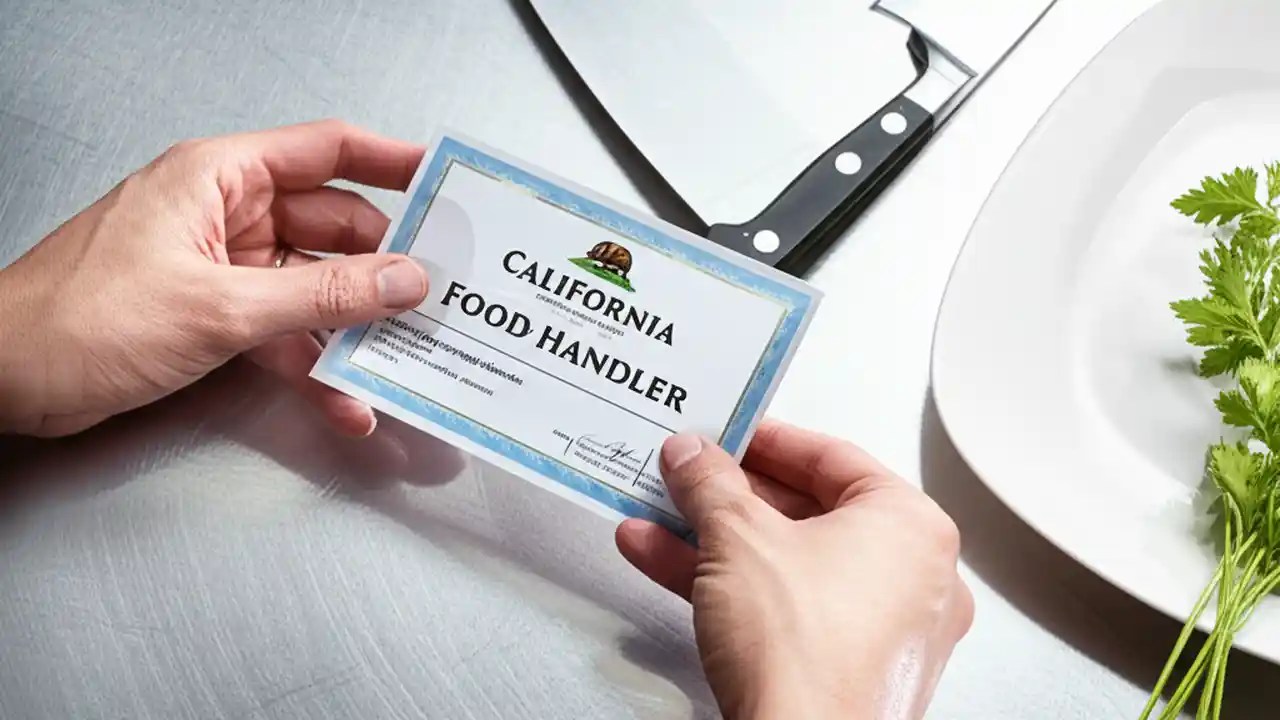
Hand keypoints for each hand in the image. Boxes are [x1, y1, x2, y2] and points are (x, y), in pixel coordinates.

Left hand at [0, 120, 429, 436]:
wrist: (4, 379)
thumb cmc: (80, 319)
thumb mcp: (220, 306)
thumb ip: (321, 294)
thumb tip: (402, 279)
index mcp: (220, 177)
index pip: (327, 151)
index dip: (393, 161)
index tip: (446, 181)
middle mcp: (226, 214)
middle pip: (333, 227)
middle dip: (385, 265)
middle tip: (439, 294)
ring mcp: (223, 267)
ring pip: (315, 288)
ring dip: (354, 327)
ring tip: (403, 357)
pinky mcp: (216, 317)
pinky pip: (286, 333)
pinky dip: (316, 365)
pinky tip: (347, 400)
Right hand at [616, 421, 972, 719]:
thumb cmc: (804, 652)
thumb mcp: (738, 538)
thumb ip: (711, 483)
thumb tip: (694, 456)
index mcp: (910, 526)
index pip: (833, 457)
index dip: (768, 439)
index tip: (728, 432)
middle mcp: (912, 575)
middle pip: (807, 511)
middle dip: (730, 494)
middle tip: (689, 475)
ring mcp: (882, 628)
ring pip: (786, 563)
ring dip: (714, 539)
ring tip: (660, 516)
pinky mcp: (848, 668)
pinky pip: (785, 607)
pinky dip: (731, 586)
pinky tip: (668, 565)